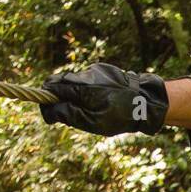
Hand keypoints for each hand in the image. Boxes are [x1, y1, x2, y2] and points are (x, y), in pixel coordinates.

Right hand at [39, 63, 168, 135]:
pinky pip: (86, 80)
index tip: (48, 115)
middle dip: (58, 98)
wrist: (145, 101)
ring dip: (73, 95)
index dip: (45, 100)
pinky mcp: (103, 70)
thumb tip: (48, 110)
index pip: (51, 87)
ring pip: (73, 81)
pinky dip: (86, 91)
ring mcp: (94, 70)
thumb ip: (68, 114)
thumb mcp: (92, 121)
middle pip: (59, 82)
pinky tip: (99, 101)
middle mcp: (85, 74)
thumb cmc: (119, 115)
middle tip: (67, 114)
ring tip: (89, 109)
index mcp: (80, 87)